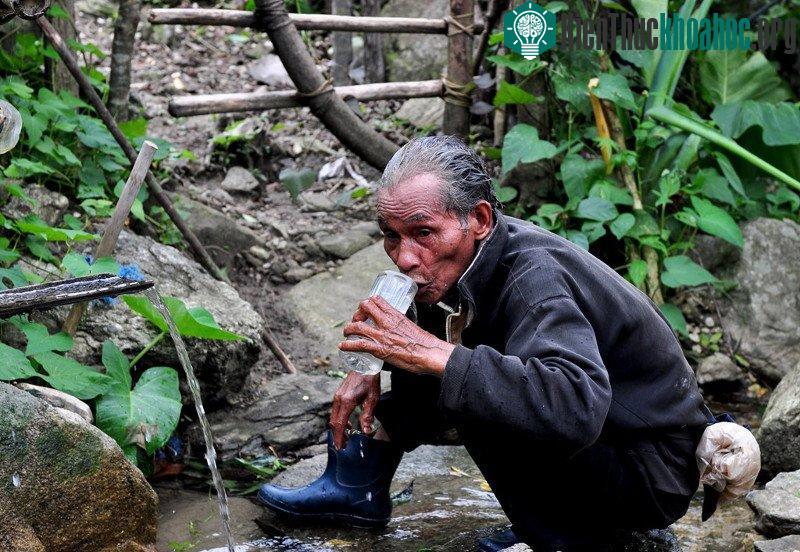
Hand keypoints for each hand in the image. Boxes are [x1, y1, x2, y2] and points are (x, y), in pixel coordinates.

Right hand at [329, 371, 380, 449]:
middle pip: (334, 422)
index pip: (340, 424)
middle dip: (337, 435)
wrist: (364, 364)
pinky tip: (347, 423)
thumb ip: (367, 415)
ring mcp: (337, 396)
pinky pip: (335, 410)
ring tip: (347, 436)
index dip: (339, 437)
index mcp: (347, 401)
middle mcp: (338, 399)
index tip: (340, 447)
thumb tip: (365, 431)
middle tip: (343, 445)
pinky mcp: (338, 394)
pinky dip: (339, 419)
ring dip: (338, 427)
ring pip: (333, 416)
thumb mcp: (372, 399)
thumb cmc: (370, 380)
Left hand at [338, 296, 455, 376]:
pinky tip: (342, 347)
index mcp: (395, 314)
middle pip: (365, 306)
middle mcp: (386, 321)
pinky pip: (358, 344)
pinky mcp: (379, 349)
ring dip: (348, 328)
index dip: (368, 303)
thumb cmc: (424, 343)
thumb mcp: (411, 326)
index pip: (377, 299)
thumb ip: (400, 325)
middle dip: (357, 313)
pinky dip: (347, 345)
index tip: (366, 311)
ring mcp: (381, 335)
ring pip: (357, 325)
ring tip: (346, 333)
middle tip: (357, 321)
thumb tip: (396, 329)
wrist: (429, 353)